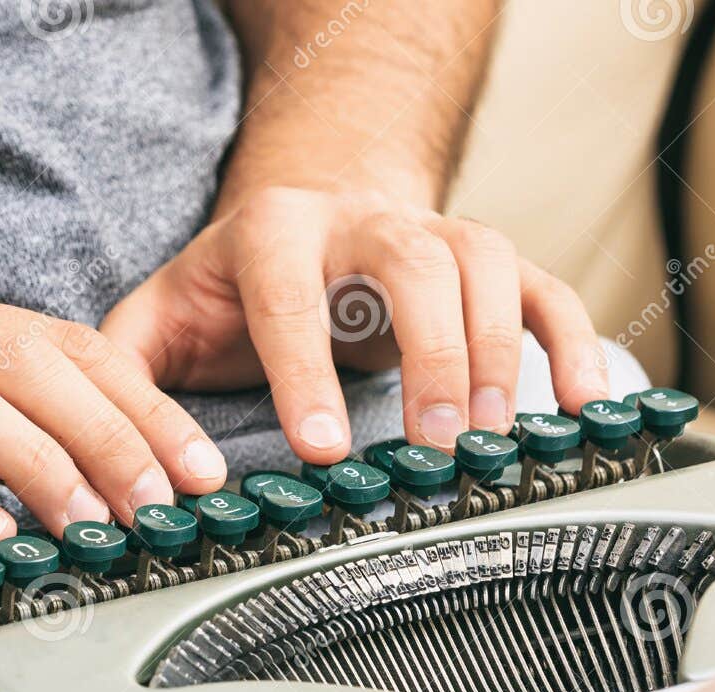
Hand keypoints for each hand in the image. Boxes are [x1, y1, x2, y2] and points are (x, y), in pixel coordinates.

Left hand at [101, 188, 610, 463]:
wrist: (311, 217)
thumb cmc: (234, 285)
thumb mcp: (163, 314)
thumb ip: (130, 366)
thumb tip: (129, 451)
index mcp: (273, 230)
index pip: (287, 293)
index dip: (304, 371)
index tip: (322, 450)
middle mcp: (361, 220)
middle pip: (410, 265)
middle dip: (430, 354)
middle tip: (436, 443)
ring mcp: (435, 233)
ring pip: (485, 269)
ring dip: (499, 355)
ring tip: (493, 437)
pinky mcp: (489, 261)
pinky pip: (546, 290)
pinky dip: (573, 343)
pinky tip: (586, 404)